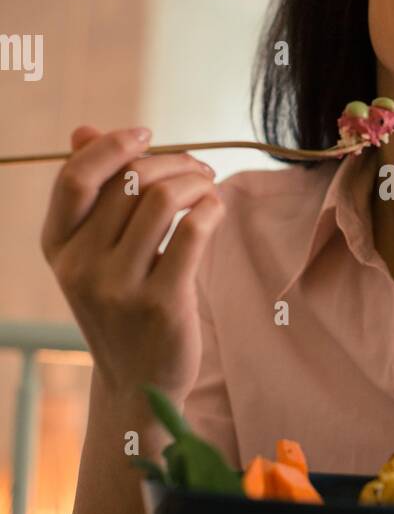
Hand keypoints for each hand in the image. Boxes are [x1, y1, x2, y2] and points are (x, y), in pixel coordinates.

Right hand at [41, 125, 224, 404]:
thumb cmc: (122, 305)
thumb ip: (92, 195)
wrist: (138, 382)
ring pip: (160, 199)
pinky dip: (210, 208)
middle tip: (197, 169)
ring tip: (207, 188)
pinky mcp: (162, 302)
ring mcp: (119, 287)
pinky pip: (192, 231)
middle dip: (171, 162)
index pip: (75, 178)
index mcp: (58, 247)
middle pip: (127, 182)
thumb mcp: (93, 254)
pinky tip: (214, 211)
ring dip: (194, 182)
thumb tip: (84, 131)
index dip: (113, 145)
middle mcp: (81, 266)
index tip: (146, 134)